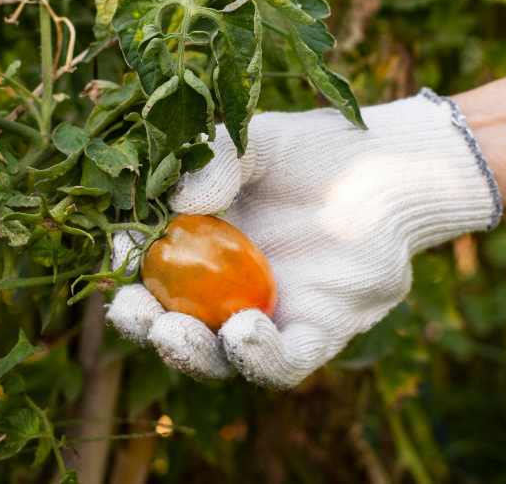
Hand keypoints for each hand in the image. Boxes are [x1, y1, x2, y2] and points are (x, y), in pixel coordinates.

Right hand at [106, 90, 500, 387]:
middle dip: (146, 327)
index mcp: (202, 248)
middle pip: (175, 327)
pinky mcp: (320, 332)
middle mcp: (230, 291)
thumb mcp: (254, 140)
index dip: (126, 272)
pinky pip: (284, 364)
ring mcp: (274, 315)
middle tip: (133, 312)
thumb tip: (178, 204)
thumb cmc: (316, 150)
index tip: (116, 255)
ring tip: (175, 332)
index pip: (151, 274)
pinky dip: (259, 358)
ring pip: (221, 358)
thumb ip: (213, 159)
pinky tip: (243, 330)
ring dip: (190, 354)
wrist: (389, 164)